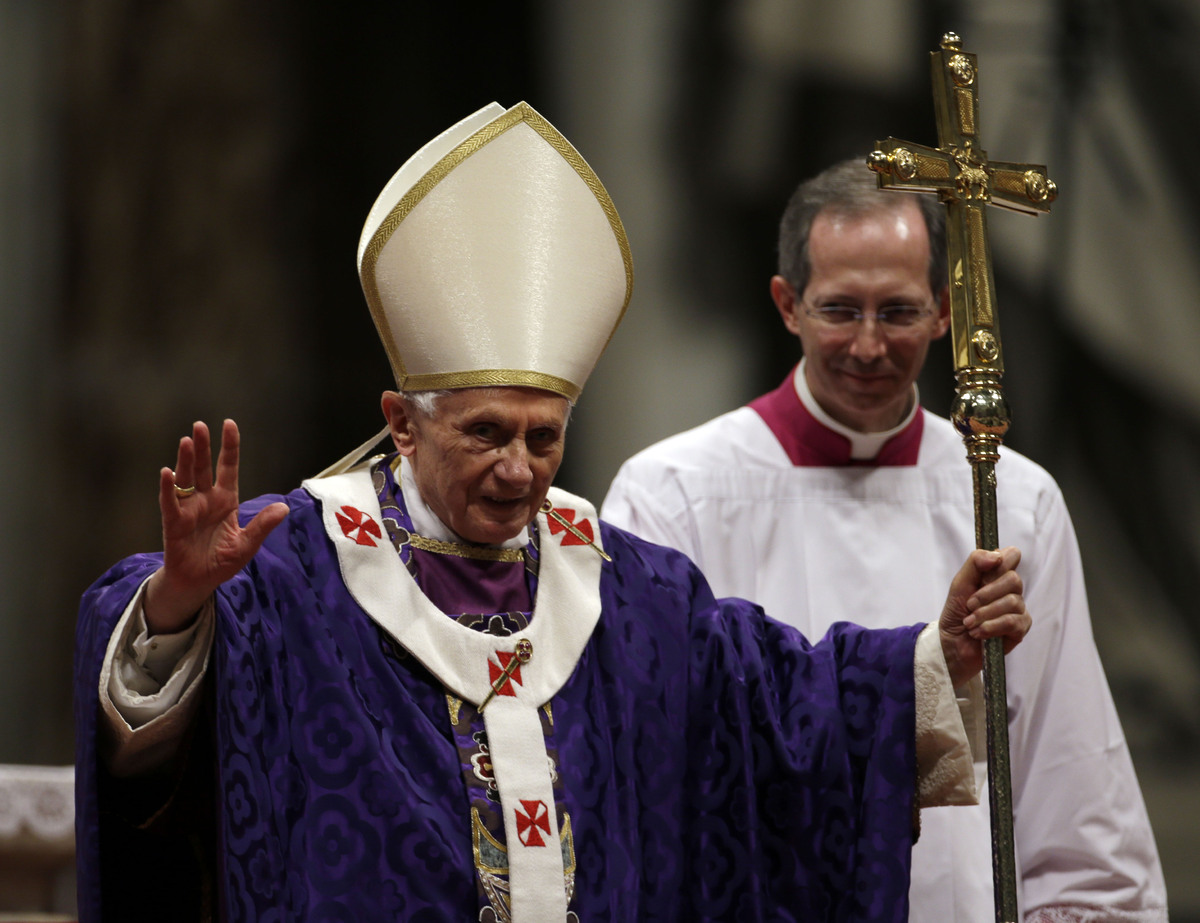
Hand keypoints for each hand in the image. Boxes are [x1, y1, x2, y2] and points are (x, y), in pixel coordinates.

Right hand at [143, 420, 287, 634]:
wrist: (199, 582)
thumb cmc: (221, 561)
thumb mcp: (247, 544)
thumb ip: (263, 525)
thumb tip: (283, 507)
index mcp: (225, 500)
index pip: (228, 468)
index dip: (229, 447)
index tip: (229, 424)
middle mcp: (206, 500)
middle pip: (204, 468)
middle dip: (203, 447)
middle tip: (200, 425)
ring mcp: (188, 510)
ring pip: (186, 480)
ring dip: (186, 461)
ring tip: (187, 441)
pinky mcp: (174, 523)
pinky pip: (170, 503)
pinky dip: (167, 489)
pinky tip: (166, 473)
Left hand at [938, 546, 1029, 687]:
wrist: (952, 642)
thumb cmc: (957, 611)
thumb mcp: (959, 583)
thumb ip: (975, 563)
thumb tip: (997, 556)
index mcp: (997, 574)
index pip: (1012, 555)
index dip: (1001, 562)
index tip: (983, 575)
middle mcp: (1012, 590)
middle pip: (1013, 579)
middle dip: (986, 594)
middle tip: (969, 605)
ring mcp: (1018, 609)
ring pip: (1012, 602)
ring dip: (984, 614)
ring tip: (970, 623)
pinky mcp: (1020, 628)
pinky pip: (1012, 622)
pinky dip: (991, 627)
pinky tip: (979, 633)